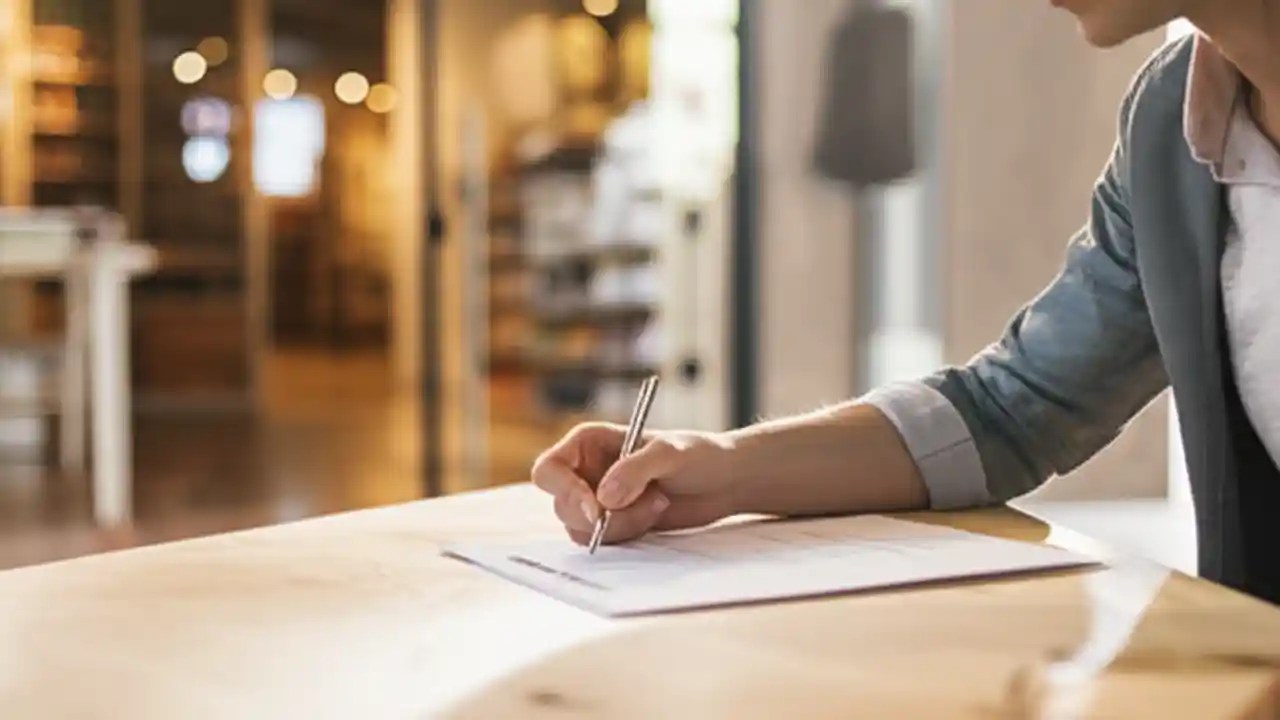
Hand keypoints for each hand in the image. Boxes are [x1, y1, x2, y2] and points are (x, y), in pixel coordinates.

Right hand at [531, 423, 736, 545]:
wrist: (724, 480)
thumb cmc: (698, 454)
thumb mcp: (670, 453)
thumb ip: (635, 470)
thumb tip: (603, 497)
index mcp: (588, 443)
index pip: (549, 469)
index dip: (564, 491)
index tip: (595, 510)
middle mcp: (585, 471)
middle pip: (563, 506)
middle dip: (602, 516)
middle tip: (646, 503)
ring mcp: (597, 501)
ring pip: (582, 529)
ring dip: (623, 524)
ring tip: (657, 502)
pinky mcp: (614, 524)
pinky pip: (604, 541)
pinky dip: (630, 533)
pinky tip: (656, 513)